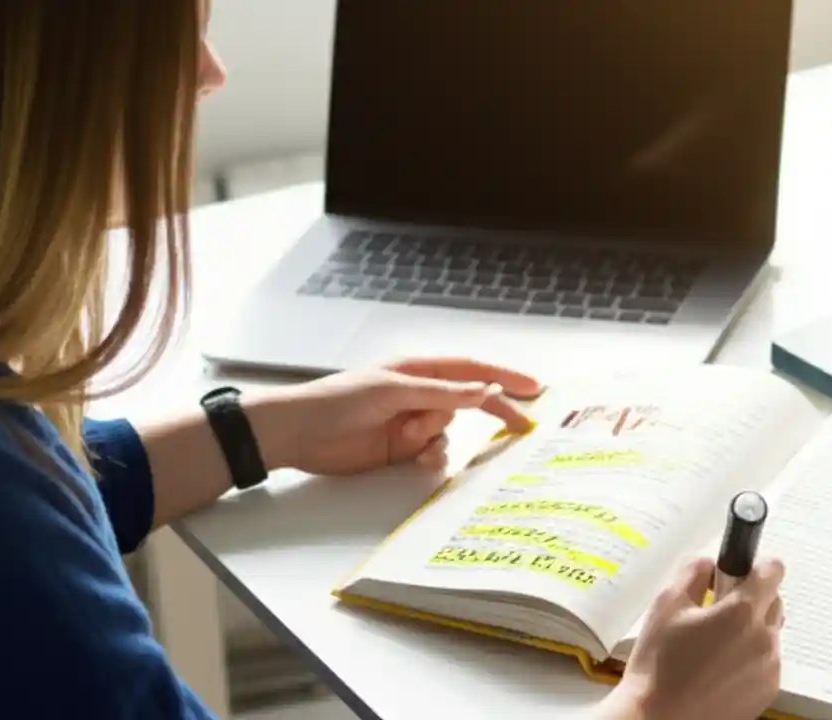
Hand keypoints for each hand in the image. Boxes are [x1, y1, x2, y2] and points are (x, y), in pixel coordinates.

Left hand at [247, 357, 542, 475]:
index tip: (535, 388)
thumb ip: (442, 393)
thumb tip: (486, 388)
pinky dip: (430, 458)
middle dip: (491, 413)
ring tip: (413, 440)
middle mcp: (418, 394)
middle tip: (522, 428)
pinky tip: (415, 458)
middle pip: (468, 403)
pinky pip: (432, 454)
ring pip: (449, 432)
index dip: (504, 377)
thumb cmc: (339, 400)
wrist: (296, 433)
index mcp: (417, 369)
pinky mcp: (400, 451)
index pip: (471, 369)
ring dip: (439, 438)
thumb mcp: (393, 391)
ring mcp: (410, 423)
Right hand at [595, 557, 784, 719]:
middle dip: (749, 598)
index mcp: (742, 613)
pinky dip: (749, 657)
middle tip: (716, 609)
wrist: (660, 719)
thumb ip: (693, 572)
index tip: (739, 571)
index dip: (755, 565)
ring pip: (768, 632)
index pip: (772, 570)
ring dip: (748, 630)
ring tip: (712, 645)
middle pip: (773, 601)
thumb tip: (708, 564)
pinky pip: (766, 660)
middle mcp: (763, 639)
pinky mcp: (767, 691)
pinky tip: (718, 667)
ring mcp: (769, 667)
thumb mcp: (666, 604)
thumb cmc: (659, 667)